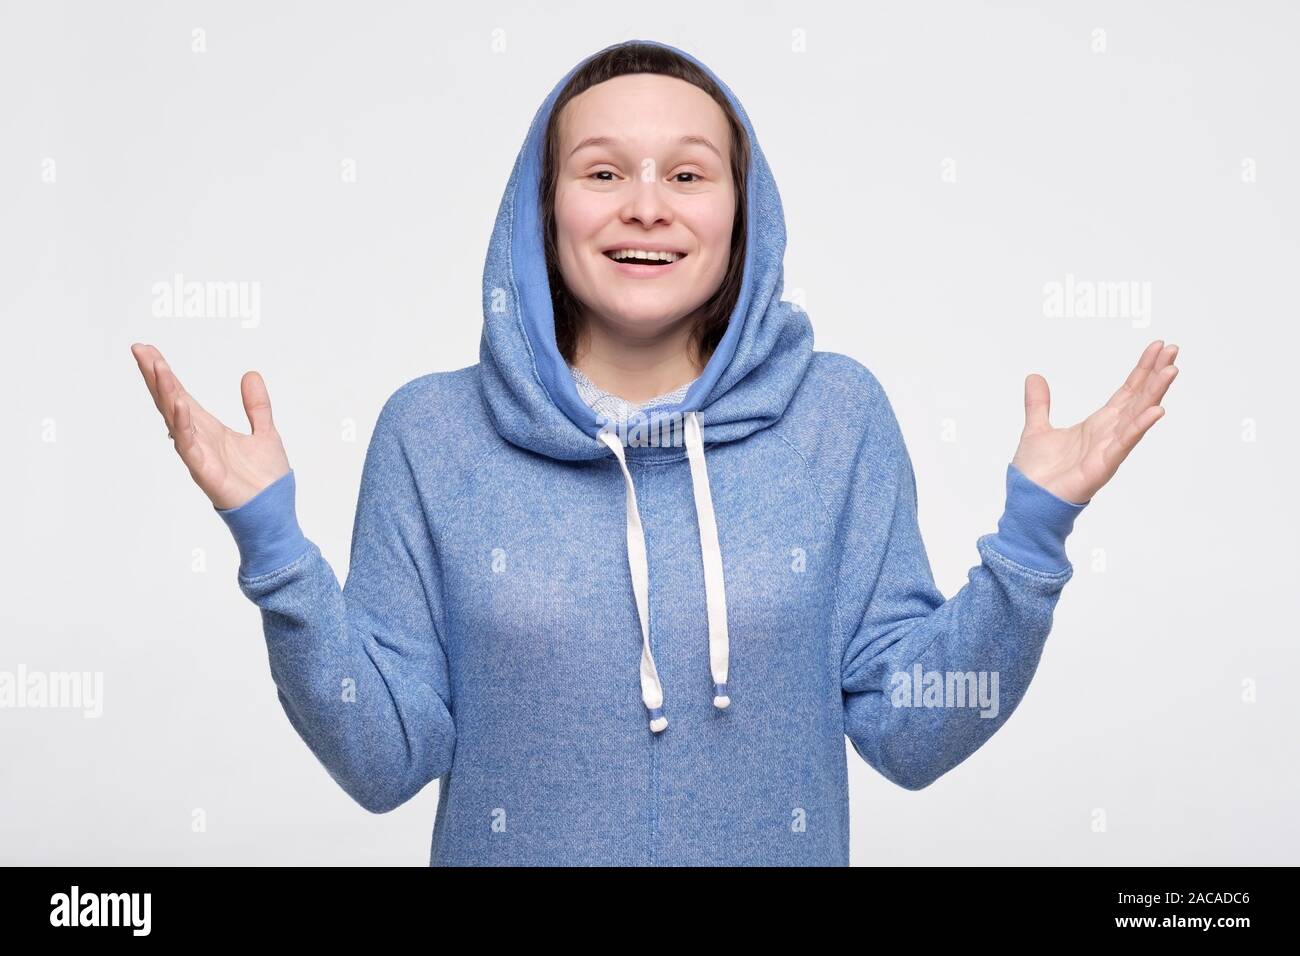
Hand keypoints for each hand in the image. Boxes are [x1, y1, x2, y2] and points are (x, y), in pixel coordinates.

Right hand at [130, 343, 290, 509]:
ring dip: (165, 393)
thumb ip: (256, 406)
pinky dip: (182, 424)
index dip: (164, 374)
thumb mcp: (265, 432)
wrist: (273, 512)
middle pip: (169, 401)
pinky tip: (178, 403)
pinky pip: (188, 445)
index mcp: (209, 429)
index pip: (180, 395)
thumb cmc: (265, 481)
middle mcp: (199, 439)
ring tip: (157, 366)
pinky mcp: (204, 471)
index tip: (147, 350)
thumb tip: (251, 374)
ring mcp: (198, 454)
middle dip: (154, 376)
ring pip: (174, 419)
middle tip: (139, 349)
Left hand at [1011, 339, 1179, 504]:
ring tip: (1171, 371)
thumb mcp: (1036, 428)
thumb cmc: (1037, 474)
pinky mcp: (1102, 466)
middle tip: (1173, 349)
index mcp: (1097, 425)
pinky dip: (1139, 427)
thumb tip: (1034, 377)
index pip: (1127, 392)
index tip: (1159, 347)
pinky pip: (1124, 443)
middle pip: (1138, 399)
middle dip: (1156, 374)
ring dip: (1154, 394)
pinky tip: (1156, 410)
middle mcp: (1108, 434)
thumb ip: (1038, 404)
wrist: (1028, 502)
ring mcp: (1108, 450)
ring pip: (1137, 416)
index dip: (1142, 370)